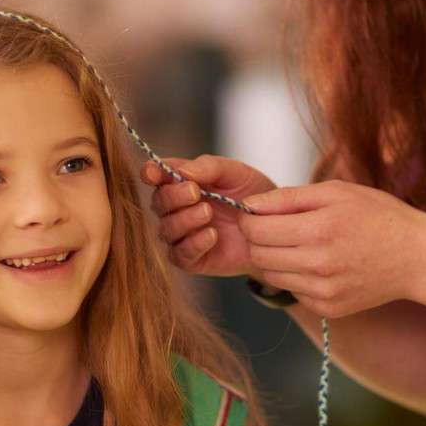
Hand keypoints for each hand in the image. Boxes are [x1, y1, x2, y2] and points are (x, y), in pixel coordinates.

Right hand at [141, 155, 276, 275]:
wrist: (274, 226)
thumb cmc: (252, 195)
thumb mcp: (235, 172)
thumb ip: (208, 167)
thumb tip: (181, 172)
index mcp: (181, 182)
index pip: (155, 176)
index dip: (150, 173)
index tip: (154, 173)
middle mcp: (176, 209)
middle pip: (158, 202)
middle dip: (173, 196)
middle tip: (195, 192)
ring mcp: (182, 235)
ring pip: (166, 229)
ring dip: (184, 219)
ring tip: (208, 212)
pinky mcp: (191, 259)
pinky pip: (181, 254)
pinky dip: (194, 244)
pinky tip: (212, 235)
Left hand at [239, 180, 425, 317]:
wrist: (416, 257)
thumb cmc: (377, 216)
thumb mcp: (336, 192)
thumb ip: (287, 198)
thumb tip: (248, 206)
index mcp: (319, 230)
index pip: (256, 230)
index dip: (250, 219)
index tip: (259, 214)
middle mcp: (318, 265)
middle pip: (258, 255)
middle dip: (259, 240)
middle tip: (278, 228)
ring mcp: (324, 291)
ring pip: (271, 276)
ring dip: (276, 259)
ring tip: (301, 244)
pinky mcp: (328, 308)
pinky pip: (293, 291)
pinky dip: (297, 276)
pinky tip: (319, 263)